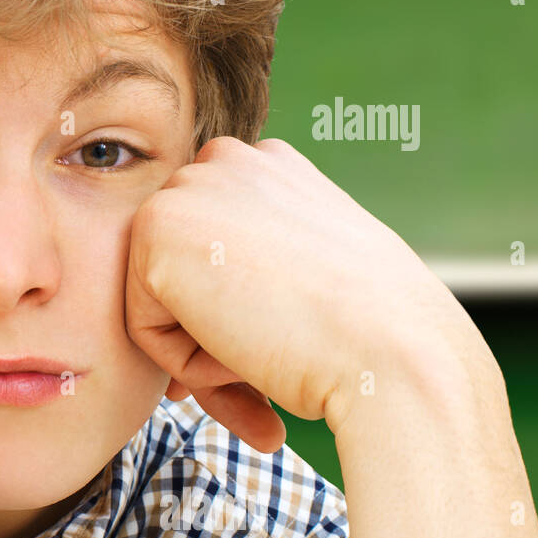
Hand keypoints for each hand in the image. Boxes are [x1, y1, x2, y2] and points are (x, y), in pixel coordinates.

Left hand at [124, 137, 468, 450]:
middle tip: (261, 376)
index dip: (231, 314)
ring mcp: (188, 189)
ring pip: (158, 303)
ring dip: (203, 351)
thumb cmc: (370, 337)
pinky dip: (186, 365)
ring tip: (266, 360)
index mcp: (270, 165)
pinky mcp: (155, 234)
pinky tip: (244, 356)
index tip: (271, 350)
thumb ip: (257, 269)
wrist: (393, 358)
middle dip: (209, 336)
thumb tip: (201, 301)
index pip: (210, 254)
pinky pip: (144, 330)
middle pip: (177, 275)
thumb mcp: (313, 277)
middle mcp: (225, 160)